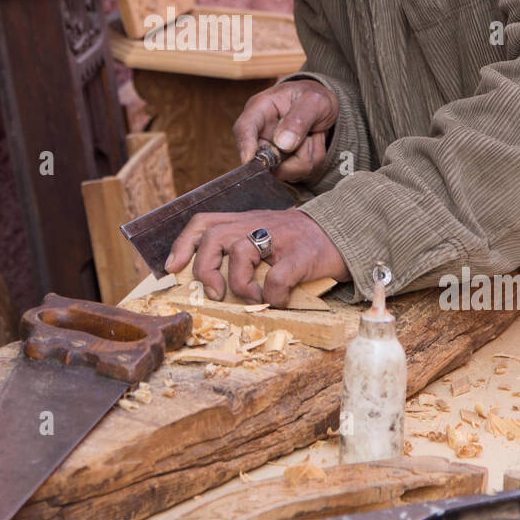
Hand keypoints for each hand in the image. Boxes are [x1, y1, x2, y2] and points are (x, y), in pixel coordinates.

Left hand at [162, 208, 350, 305]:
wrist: (347, 232)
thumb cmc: (302, 242)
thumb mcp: (266, 235)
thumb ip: (241, 247)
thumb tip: (210, 279)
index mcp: (246, 220)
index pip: (204, 222)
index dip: (183, 244)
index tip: (171, 268)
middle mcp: (259, 223)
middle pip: (214, 236)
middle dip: (205, 268)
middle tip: (214, 293)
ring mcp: (281, 237)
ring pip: (241, 253)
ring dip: (240, 284)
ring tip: (254, 297)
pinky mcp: (303, 255)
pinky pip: (278, 277)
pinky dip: (274, 294)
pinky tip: (280, 300)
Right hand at [234, 79, 338, 182]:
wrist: (324, 107)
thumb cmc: (313, 98)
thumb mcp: (313, 100)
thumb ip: (299, 118)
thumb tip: (283, 143)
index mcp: (260, 109)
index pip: (244, 128)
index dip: (245, 145)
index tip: (249, 158)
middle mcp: (261, 133)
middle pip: (265, 158)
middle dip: (292, 155)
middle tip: (311, 136)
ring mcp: (271, 151)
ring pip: (286, 170)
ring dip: (309, 154)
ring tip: (314, 134)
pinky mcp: (283, 165)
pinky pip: (301, 173)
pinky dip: (314, 158)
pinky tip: (314, 142)